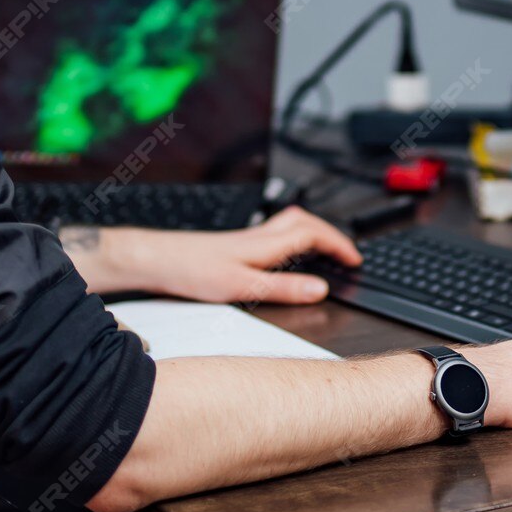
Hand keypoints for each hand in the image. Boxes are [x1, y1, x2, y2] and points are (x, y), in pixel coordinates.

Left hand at [99, 206, 362, 304]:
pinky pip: (274, 233)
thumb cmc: (192, 271)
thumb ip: (283, 289)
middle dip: (330, 233)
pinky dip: (292, 239)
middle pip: (305, 221)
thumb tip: (320, 289)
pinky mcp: (235, 245)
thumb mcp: (242, 287)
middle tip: (347, 253)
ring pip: (289, 224)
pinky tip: (285, 255)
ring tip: (325, 250)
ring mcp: (246, 239)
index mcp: (265, 244)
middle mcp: (258, 236)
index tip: (355, 259)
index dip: (338, 244)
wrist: (156, 260)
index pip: (313, 234)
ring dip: (313, 232)